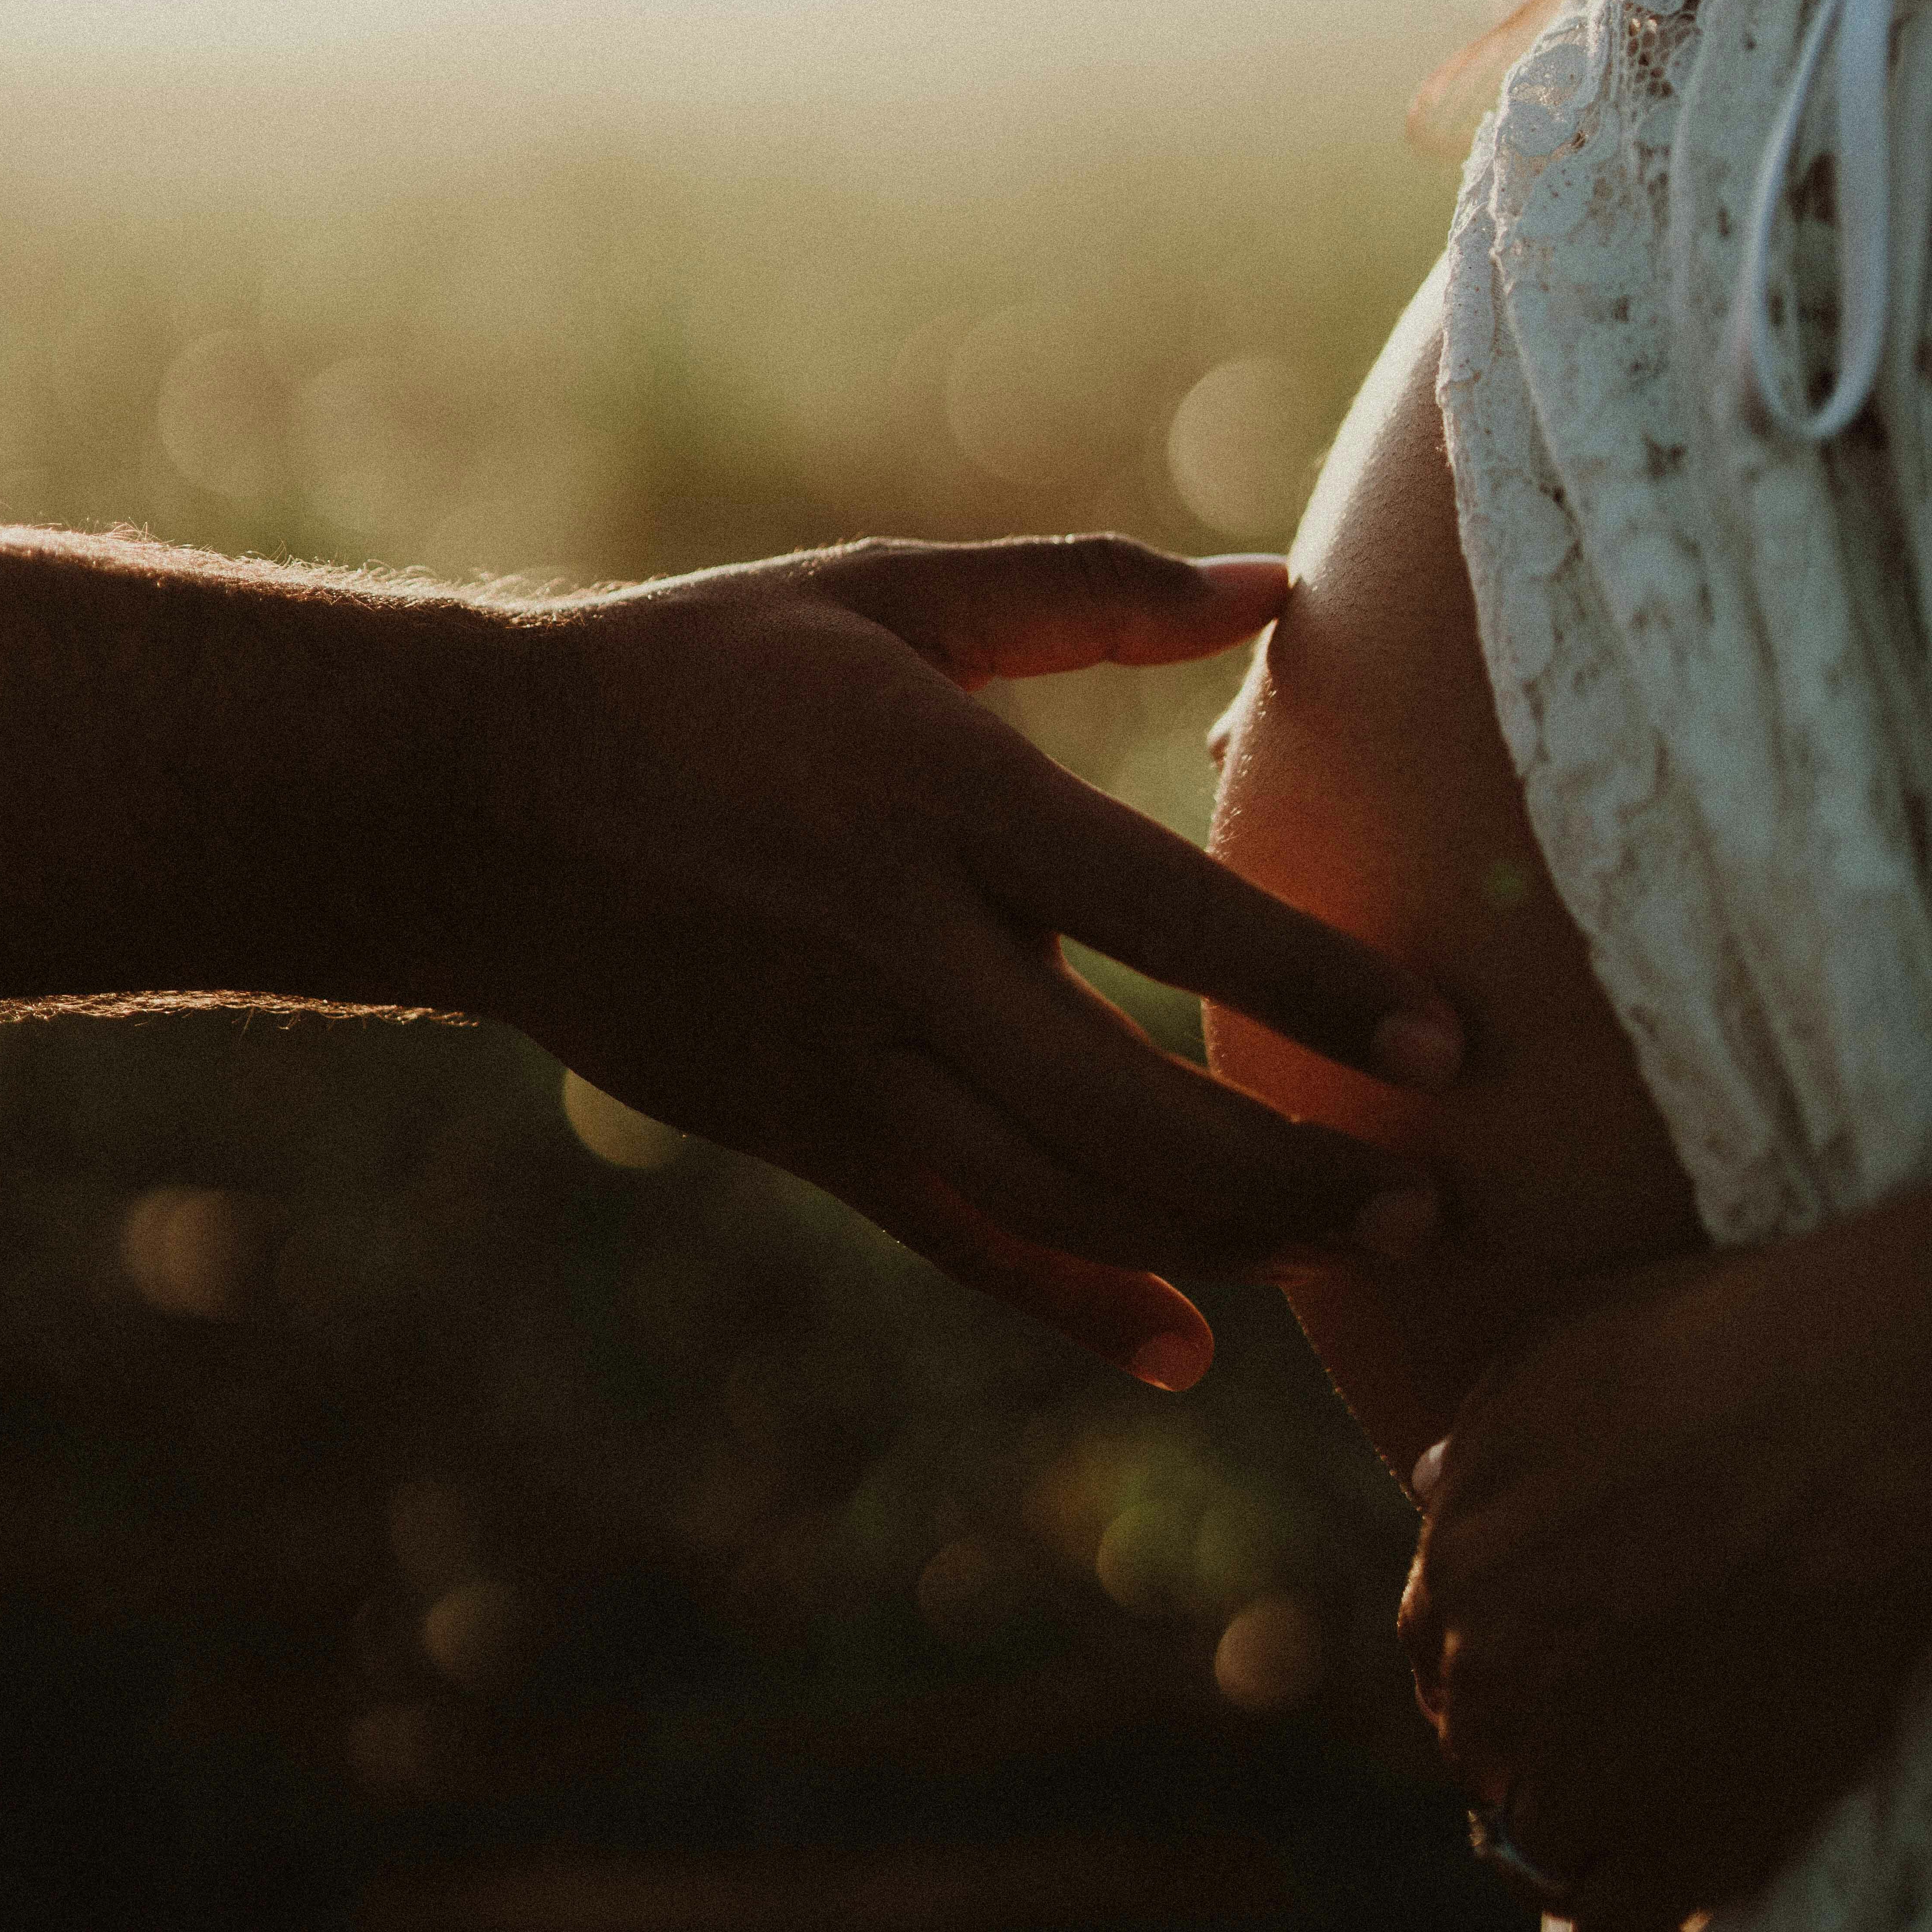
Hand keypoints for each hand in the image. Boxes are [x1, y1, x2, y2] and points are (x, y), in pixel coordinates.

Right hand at [469, 533, 1464, 1388]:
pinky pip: (958, 1245)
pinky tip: (1185, 1348)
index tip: (1446, 1039)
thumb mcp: (886, 593)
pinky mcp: (802, 1131)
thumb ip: (1081, 591)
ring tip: (1359, 1252)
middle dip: (1299, 1173)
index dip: (1314, 985)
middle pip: (1130, 1110)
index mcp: (939, 797)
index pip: (1166, 914)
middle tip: (1435, 1197)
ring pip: (1059, 1199)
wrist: (485, 802)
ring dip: (1223, 1245)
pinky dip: (1074, 1306)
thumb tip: (1277, 583)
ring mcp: (843, 1059)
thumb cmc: (709, 668)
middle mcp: (898, 946)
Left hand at [1397, 1165, 1931, 1931]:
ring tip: (1612, 1841)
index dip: (1487, 1655)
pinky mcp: (1676, 1841)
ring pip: (1542, 1838)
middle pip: (1484, 1743)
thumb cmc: (1711, 1361)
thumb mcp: (1555, 1359)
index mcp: (1458, 1563)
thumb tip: (1436, 1487)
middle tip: (1591, 1740)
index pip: (1442, 1643)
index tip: (1530, 1667)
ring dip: (1568, 1839)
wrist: (1847, 1425)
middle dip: (1523, 1739)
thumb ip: (1486, 1441)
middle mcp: (1494, 1675)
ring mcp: (1583, 1767)